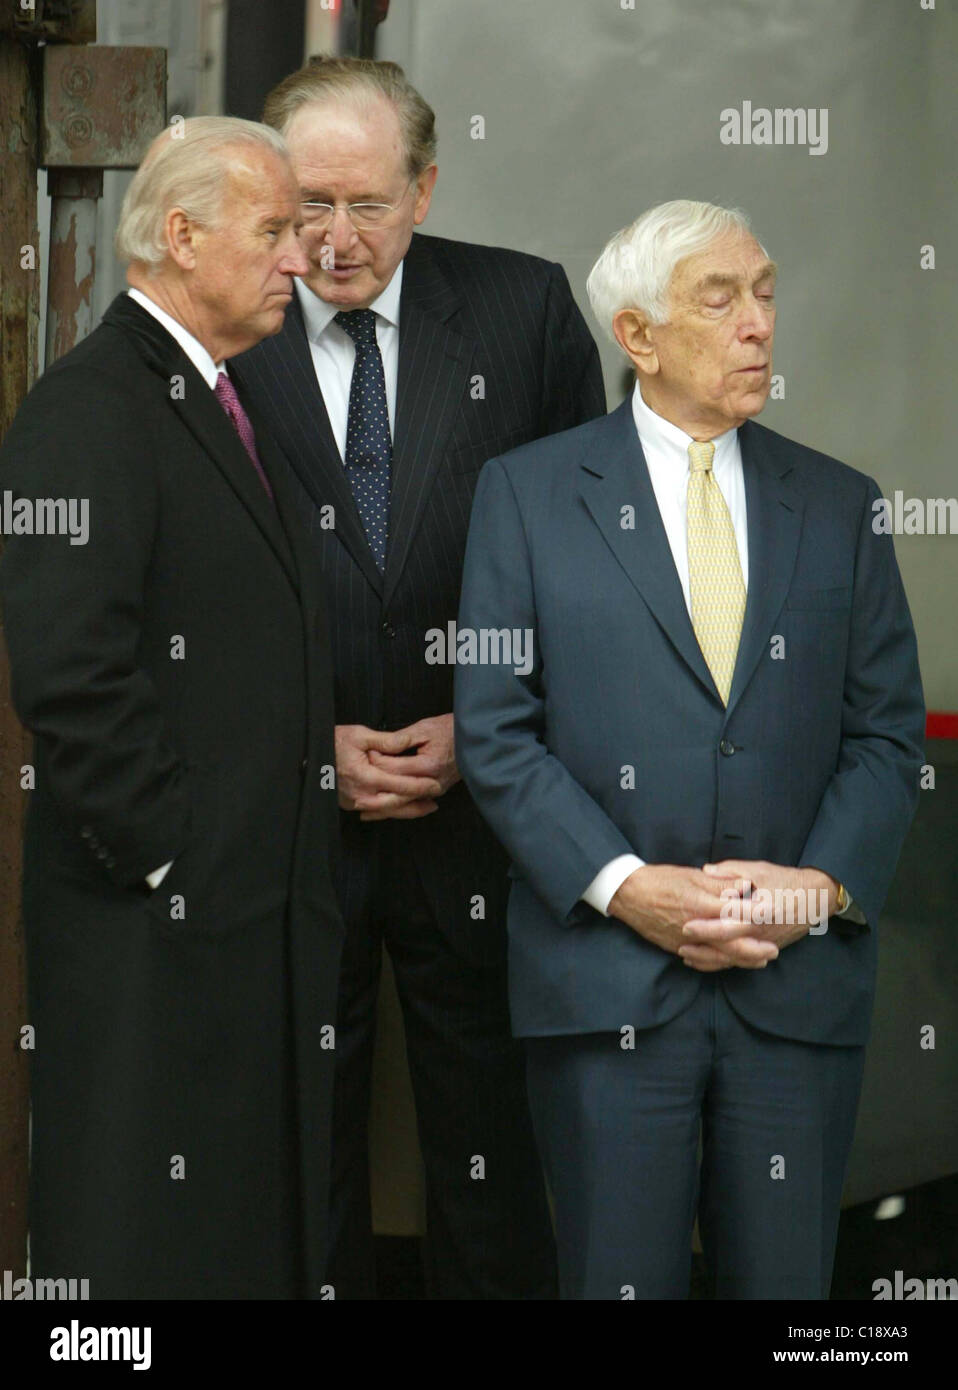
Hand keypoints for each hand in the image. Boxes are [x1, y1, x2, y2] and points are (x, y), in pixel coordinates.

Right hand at [335, 723, 442, 819]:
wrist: (308, 757)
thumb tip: (406, 741)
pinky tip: (404, 809)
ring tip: (427, 807)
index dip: (420, 786)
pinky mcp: (351, 805)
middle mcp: (361, 794)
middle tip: (436, 798)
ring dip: (409, 810)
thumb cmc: (333, 743)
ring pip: (388, 811)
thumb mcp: (358, 734)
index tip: (435, 784)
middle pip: (397, 803)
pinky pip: (376, 812)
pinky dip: (393, 812)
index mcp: (365, 776)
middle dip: (419, 802)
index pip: (400, 785)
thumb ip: (386, 740)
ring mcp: (355, 802)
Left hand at [361, 713, 460, 820]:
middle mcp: (433, 782)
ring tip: (362, 812)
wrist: (474, 739)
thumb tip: (381, 746)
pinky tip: (380, 813)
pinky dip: (396, 809)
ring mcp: (436, 790)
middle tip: (357, 784)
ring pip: (404, 803)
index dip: (376, 761)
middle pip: (396, 791)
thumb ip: (402, 739)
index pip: (393, 768)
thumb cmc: (450, 730)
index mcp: (428, 764)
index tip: (365, 754)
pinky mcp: (436, 793)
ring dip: (383, 809)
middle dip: (376, 789)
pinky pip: (413, 804)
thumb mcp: (425, 728)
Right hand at [608, 864, 777, 970]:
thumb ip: (720, 883)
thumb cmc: (659, 880)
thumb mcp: (691, 875)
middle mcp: (695, 928)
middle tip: (773, 952)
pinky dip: (718, 963)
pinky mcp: (676, 947)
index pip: (736, 915)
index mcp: (701, 905)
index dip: (756, 917)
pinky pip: (701, 959)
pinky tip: (728, 961)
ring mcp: (685, 941)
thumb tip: (745, 886)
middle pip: (731, 945)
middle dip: (754, 951)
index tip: (773, 917)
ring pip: (717, 957)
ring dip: (740, 960)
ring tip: (758, 961)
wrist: (628, 894)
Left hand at [678, 860, 838, 969]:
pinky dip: (722, 963)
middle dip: (703, 947)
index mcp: (758, 910)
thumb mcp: (758, 870)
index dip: (706, 926)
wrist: (816, 898)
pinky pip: (741, 961)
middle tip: (680, 945)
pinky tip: (706, 961)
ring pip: (733, 958)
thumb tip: (706, 870)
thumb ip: (731, 871)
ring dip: (709, 959)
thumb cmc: (786, 880)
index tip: (686, 924)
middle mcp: (761, 931)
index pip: (728, 922)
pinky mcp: (766, 948)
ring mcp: (764, 943)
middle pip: (728, 945)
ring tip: (686, 956)